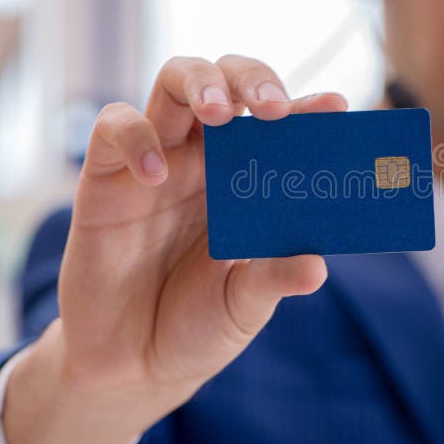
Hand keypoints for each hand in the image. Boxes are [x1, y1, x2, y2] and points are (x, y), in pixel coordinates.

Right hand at [2, 55, 347, 443]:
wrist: (133, 364)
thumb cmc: (199, 323)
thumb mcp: (244, 304)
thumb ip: (274, 279)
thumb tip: (316, 266)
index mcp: (248, 180)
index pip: (280, 126)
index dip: (307, 110)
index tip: (336, 107)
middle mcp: (207, 159)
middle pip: (227, 80)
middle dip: (252, 78)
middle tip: (274, 106)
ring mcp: (159, 162)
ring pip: (174, 82)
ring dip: (200, 84)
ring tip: (219, 113)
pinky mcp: (106, 179)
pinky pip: (114, 129)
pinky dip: (135, 138)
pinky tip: (156, 175)